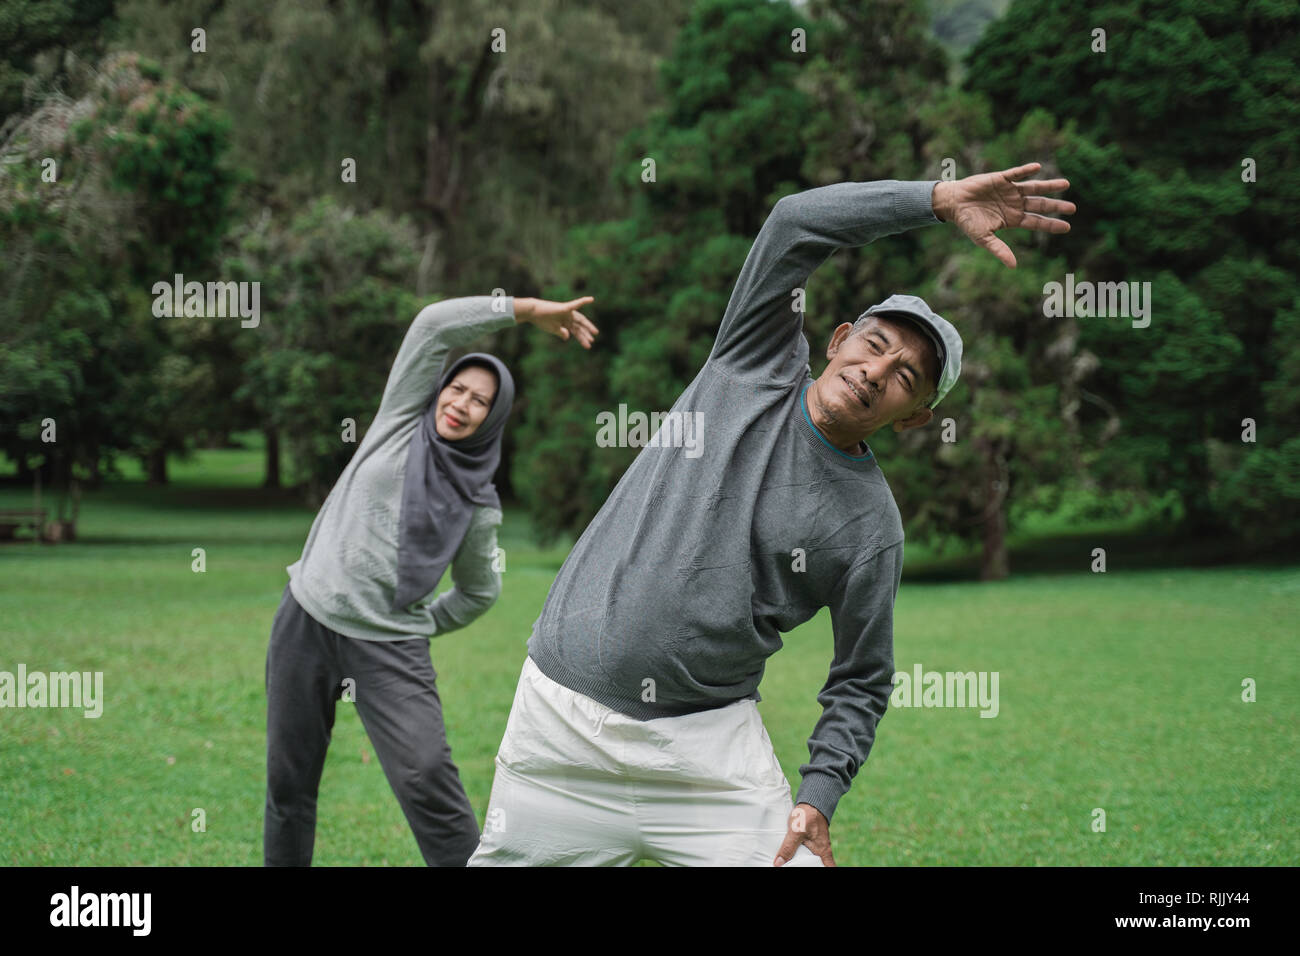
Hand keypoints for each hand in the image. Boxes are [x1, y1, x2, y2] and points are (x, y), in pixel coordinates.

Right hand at [516, 295, 598, 347]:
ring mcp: (567, 312)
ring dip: (587, 326)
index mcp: (565, 322)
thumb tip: (568, 337)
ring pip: (579, 320)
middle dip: (586, 333)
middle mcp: (568, 317)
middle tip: (593, 341)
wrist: (533, 313)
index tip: (590, 344)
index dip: (582, 337)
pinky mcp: (564, 307)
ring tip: (595, 333)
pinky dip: (583, 301)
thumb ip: (561, 333)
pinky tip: (591, 299)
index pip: (576, 330)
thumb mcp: (553, 329)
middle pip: (579, 326)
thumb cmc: (541, 320)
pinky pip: (575, 304)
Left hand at [773, 803, 834, 866]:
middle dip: (809, 867)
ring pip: (811, 859)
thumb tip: (778, 863)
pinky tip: (790, 856)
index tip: (813, 872)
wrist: (810, 801)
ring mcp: (817, 845)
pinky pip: (806, 852)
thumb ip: (788, 848)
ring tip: (790, 865)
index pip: (829, 868)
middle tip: (795, 867)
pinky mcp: (811, 841)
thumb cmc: (807, 816)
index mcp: (823, 852)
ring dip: (803, 862)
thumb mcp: (795, 832)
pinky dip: (800, 855)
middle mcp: (822, 850)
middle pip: (818, 865)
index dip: (823, 870)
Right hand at [932, 161, 1073, 267]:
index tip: (1067, 227)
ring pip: (1034, 187)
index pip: (1036, 221)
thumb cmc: (967, 222)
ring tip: (1066, 184)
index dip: (1051, 224)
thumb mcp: (983, 238)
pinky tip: (1038, 168)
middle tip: (1073, 208)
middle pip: (1040, 204)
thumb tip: (1013, 266)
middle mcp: (1015, 204)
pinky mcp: (1001, 178)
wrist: (953, 204)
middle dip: (1056, 206)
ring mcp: (1010, 190)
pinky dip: (1026, 170)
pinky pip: (1016, 173)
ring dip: (1049, 186)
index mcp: (1013, 218)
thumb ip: (999, 249)